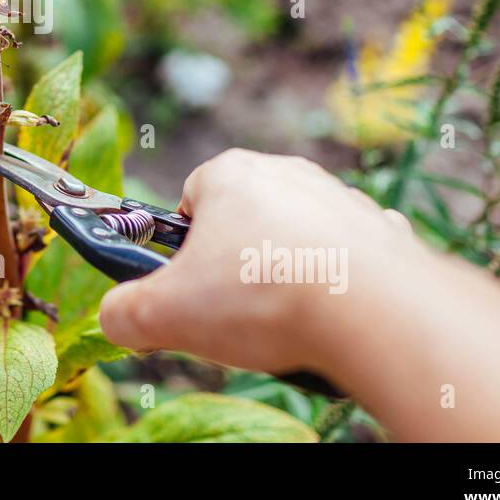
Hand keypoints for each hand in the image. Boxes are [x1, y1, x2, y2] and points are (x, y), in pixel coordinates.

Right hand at [99, 148, 414, 375]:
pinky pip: (349, 261)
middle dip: (235, 266)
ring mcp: (340, 199)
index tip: (185, 290)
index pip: (187, 201)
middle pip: (243, 221)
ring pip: (296, 241)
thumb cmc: (265, 299)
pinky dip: (340, 288)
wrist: (376, 312)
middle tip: (232, 315)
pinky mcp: (384, 233)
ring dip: (287, 277)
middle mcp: (286, 173)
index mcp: (228, 175)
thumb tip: (115, 317)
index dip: (180, 250)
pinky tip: (336, 320)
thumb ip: (124, 313)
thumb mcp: (165, 316)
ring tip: (287, 326)